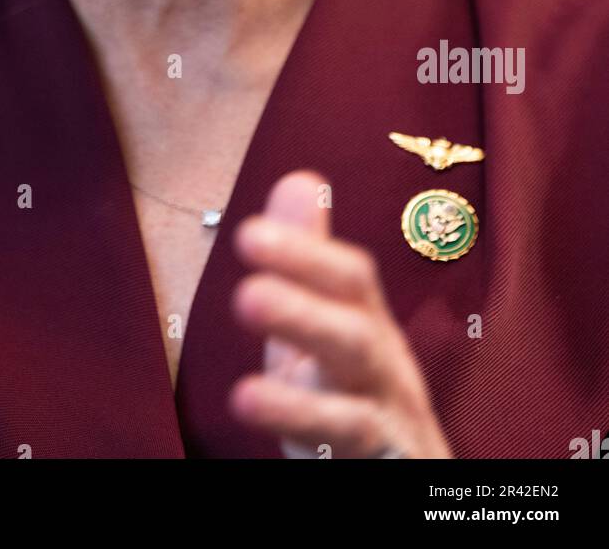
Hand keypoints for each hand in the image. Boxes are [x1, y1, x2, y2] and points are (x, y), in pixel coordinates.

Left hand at [228, 170, 452, 458]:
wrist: (404, 469)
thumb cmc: (360, 394)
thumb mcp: (327, 324)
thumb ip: (309, 260)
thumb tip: (298, 178)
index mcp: (367, 327)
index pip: (349, 280)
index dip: (304, 255)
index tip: (247, 234)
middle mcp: (384, 371)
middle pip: (357, 338)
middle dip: (303, 315)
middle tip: (246, 294)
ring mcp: (389, 425)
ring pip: (358, 415)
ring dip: (301, 404)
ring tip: (244, 394)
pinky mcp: (387, 468)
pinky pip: (357, 454)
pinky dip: (314, 441)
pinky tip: (271, 429)